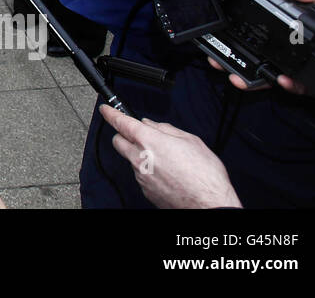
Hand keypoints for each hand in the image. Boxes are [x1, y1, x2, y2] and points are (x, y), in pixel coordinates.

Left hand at [99, 105, 241, 208]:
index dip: (111, 113)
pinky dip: (149, 171)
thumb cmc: (205, 176)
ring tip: (168, 160)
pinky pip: (141, 175)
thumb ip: (166, 129)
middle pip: (118, 141)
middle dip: (124, 135)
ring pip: (131, 159)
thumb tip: (152, 125)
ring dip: (141, 155)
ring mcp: (141, 176)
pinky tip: (168, 174)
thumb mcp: (191, 141)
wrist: (209, 205)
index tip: (106, 110)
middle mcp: (140, 158)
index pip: (121, 122)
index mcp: (149, 141)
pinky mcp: (145, 190)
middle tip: (139, 135)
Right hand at [208, 0, 314, 95]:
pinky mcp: (307, 86)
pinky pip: (290, 88)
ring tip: (234, 75)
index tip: (222, 29)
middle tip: (214, 59)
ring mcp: (294, 70)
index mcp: (288, 34)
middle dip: (230, 59)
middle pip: (252, 56)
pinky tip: (280, 79)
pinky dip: (283, 85)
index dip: (239, 33)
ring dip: (246, 77)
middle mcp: (286, 53)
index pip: (259, 33)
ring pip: (263, 75)